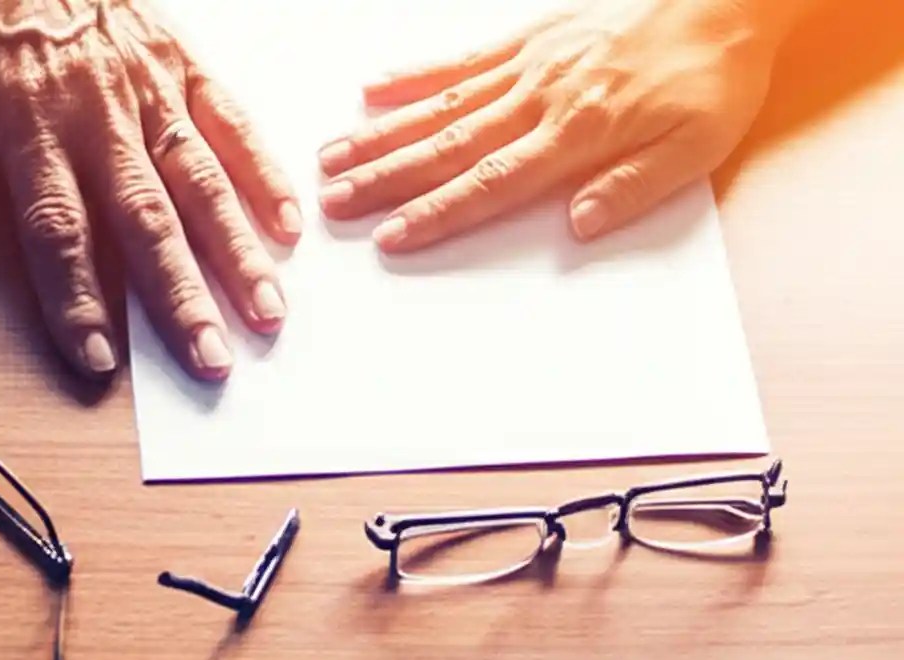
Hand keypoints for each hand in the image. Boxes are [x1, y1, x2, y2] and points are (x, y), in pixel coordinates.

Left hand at [0, 0, 301, 380]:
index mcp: (32, 127)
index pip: (56, 229)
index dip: (76, 298)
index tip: (95, 360)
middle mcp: (100, 116)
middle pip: (145, 219)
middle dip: (180, 297)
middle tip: (211, 360)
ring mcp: (152, 90)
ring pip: (201, 180)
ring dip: (236, 251)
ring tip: (267, 312)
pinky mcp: (186, 64)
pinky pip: (232, 120)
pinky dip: (264, 171)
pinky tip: (289, 223)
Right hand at [317, 0, 793, 252]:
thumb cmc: (712, 77)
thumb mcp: (696, 148)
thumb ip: (633, 188)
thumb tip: (578, 226)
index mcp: (576, 135)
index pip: (490, 184)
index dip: (436, 213)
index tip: (391, 234)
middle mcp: (539, 101)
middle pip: (447, 148)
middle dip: (384, 178)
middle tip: (333, 201)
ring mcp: (527, 67)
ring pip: (440, 108)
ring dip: (382, 135)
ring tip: (332, 156)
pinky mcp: (527, 39)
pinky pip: (460, 61)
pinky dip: (414, 76)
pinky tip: (374, 90)